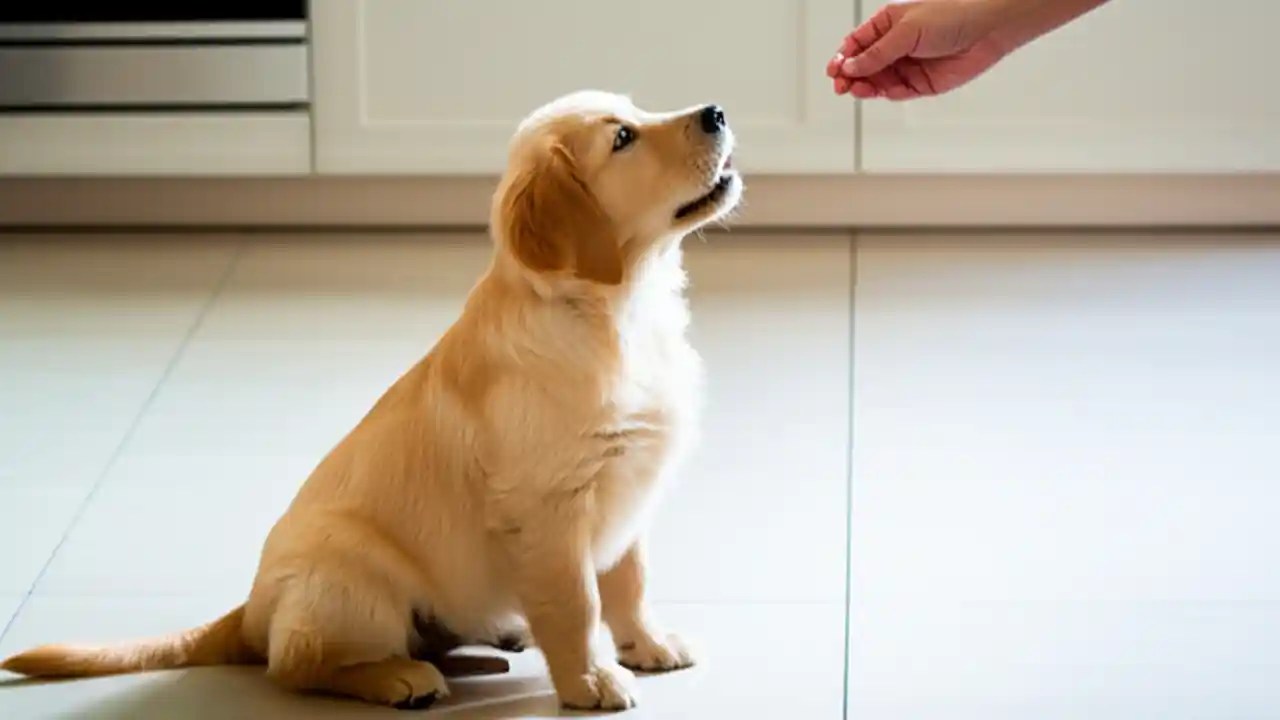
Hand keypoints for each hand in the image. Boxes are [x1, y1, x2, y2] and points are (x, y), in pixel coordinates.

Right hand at [826, 0, 1010, 99]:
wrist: (988, 30)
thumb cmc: (952, 15)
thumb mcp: (906, 30)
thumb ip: (877, 52)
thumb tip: (851, 67)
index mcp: (888, 25)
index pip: (856, 44)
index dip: (842, 57)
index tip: (834, 70)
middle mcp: (896, 46)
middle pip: (863, 66)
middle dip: (849, 76)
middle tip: (841, 85)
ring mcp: (908, 65)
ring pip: (877, 82)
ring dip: (865, 87)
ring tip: (858, 89)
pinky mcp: (921, 84)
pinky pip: (897, 93)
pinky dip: (888, 94)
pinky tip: (884, 91)